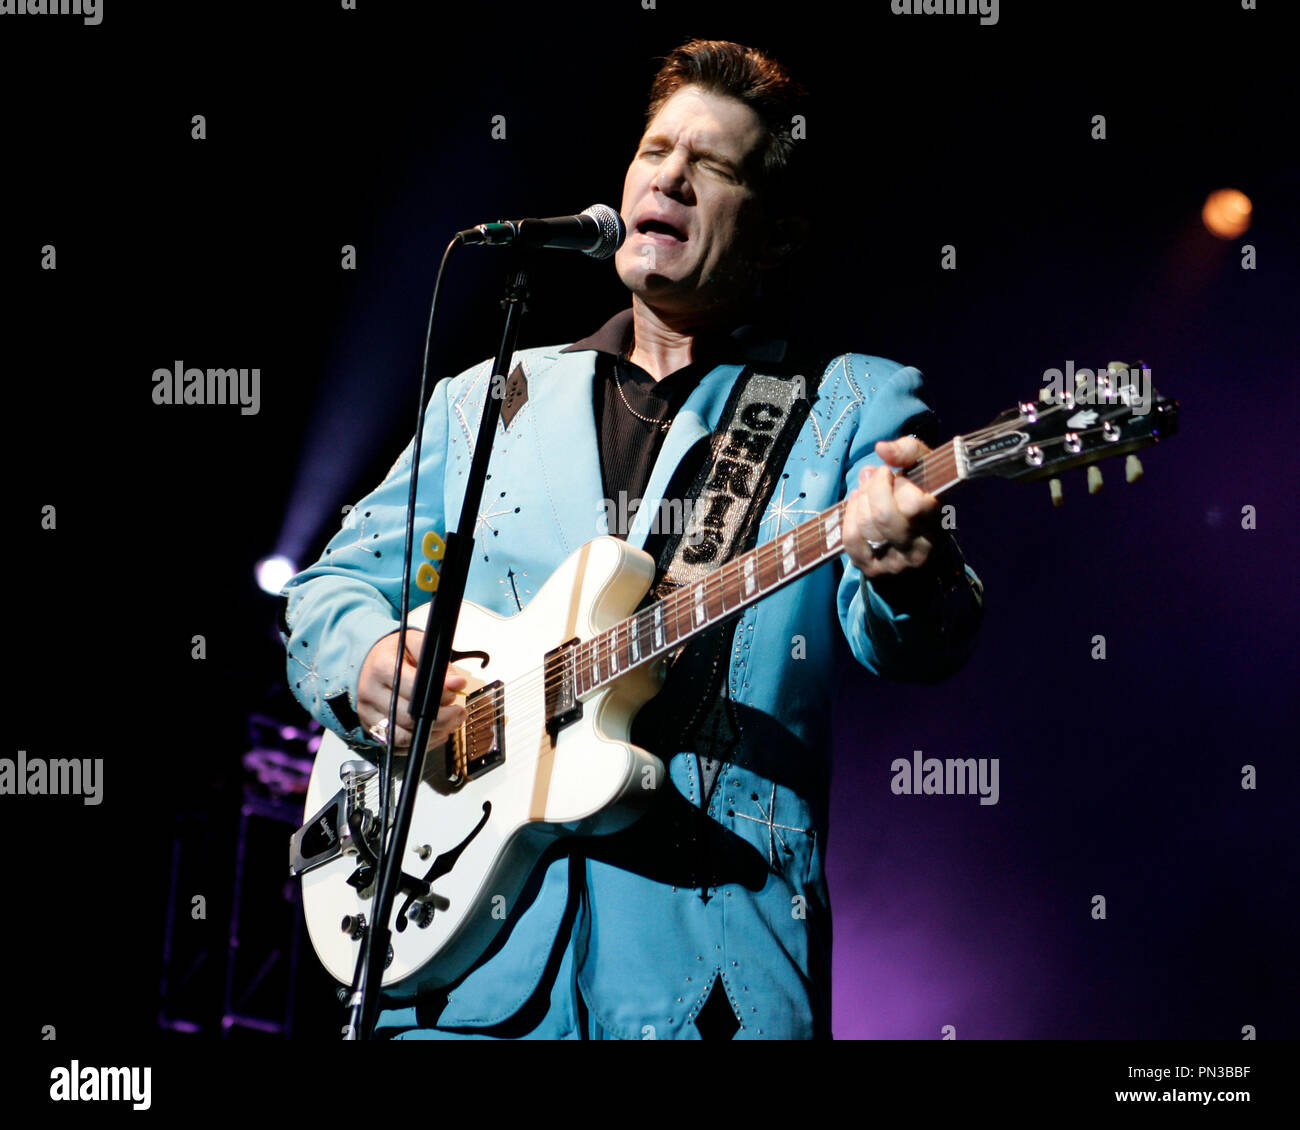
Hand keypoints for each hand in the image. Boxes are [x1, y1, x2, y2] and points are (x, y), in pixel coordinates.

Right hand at [357, 629, 467, 750]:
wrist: (370, 661)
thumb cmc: (395, 653)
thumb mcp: (416, 644)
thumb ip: (438, 663)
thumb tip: (457, 684)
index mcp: (380, 667)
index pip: (412, 688)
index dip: (438, 694)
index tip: (455, 692)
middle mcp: (370, 692)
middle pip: (409, 717)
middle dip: (441, 718)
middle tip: (458, 712)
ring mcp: (368, 713)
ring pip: (404, 736)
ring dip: (433, 734)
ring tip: (450, 723)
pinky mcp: (371, 729)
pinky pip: (398, 745)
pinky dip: (421, 742)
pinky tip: (435, 731)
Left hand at [842, 437, 942, 577]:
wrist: (918, 543)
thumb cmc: (921, 498)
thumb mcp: (925, 470)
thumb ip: (909, 452)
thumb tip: (881, 448)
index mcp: (938, 525)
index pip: (915, 506)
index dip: (896, 485)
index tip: (890, 473)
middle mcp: (919, 550)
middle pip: (884, 516)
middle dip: (872, 489)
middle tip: (873, 475)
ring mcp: (895, 564)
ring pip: (867, 527)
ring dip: (860, 500)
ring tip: (863, 488)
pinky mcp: (873, 570)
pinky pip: (851, 541)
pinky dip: (849, 517)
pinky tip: (856, 504)